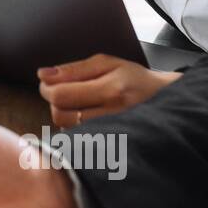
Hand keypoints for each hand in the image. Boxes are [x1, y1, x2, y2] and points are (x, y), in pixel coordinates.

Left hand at [38, 54, 181, 126]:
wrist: (164, 100)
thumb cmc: (135, 79)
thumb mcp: (107, 63)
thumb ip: (73, 69)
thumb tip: (43, 74)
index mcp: (111, 90)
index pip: (61, 95)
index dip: (46, 88)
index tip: (47, 82)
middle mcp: (112, 115)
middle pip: (60, 115)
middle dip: (54, 102)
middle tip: (62, 92)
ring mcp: (112, 133)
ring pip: (66, 129)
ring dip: (63, 114)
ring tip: (77, 103)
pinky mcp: (110, 144)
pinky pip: (78, 139)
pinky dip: (74, 127)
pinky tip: (84, 116)